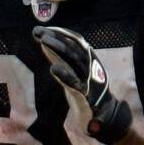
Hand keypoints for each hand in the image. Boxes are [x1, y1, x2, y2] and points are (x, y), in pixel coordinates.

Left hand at [33, 25, 132, 144]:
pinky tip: (53, 68)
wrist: (104, 115)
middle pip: (74, 49)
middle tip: (38, 32)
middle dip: (57, 38)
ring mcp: (90, 81)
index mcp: (90, 61)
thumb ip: (60, 59)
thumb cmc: (86, 91)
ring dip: (59, 49)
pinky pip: (75, 84)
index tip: (43, 29)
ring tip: (43, 41)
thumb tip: (44, 42)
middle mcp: (92, 68)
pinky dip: (65, 75)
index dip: (60, 33)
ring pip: (75, 61)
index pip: (76, 42)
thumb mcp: (73, 71)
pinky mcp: (86, 96)